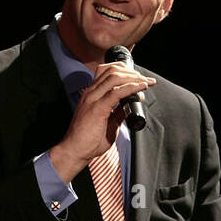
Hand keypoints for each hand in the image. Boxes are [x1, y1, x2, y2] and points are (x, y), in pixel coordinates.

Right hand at [47, 62, 154, 180]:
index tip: (139, 78)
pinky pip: (116, 92)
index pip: (107, 71)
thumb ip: (118, 112)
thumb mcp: (108, 122)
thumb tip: (130, 105)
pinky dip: (131, 88)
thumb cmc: (87, 140)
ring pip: (114, 77)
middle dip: (132, 72)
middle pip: (112, 70)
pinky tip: (140, 88)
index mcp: (92, 94)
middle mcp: (91, 93)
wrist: (74, 151)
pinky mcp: (97, 108)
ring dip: (134, 78)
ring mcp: (92, 99)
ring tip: (146, 83)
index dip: (125, 70)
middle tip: (146, 80)